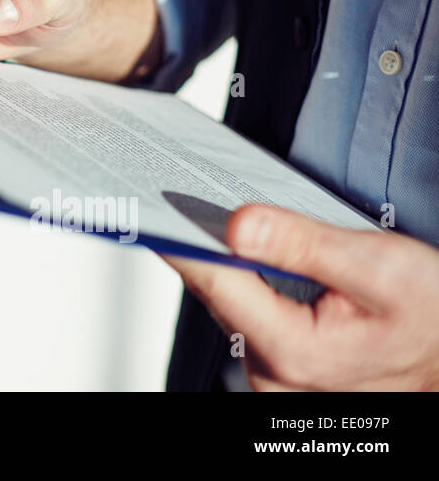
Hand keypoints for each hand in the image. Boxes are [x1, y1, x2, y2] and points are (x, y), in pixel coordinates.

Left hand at [166, 205, 438, 390]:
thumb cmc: (432, 316)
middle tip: (191, 188)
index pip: (212, 282)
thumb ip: (305, 245)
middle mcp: (271, 373)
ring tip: (223, 213)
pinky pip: (245, 311)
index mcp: (291, 352)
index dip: (179, 236)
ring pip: (228, 299)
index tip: (151, 199)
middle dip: (205, 240)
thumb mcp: (380, 269)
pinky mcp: (278, 366)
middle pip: (215, 290)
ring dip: (226, 258)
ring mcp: (272, 375)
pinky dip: (245, 278)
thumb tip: (236, 224)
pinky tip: (251, 248)